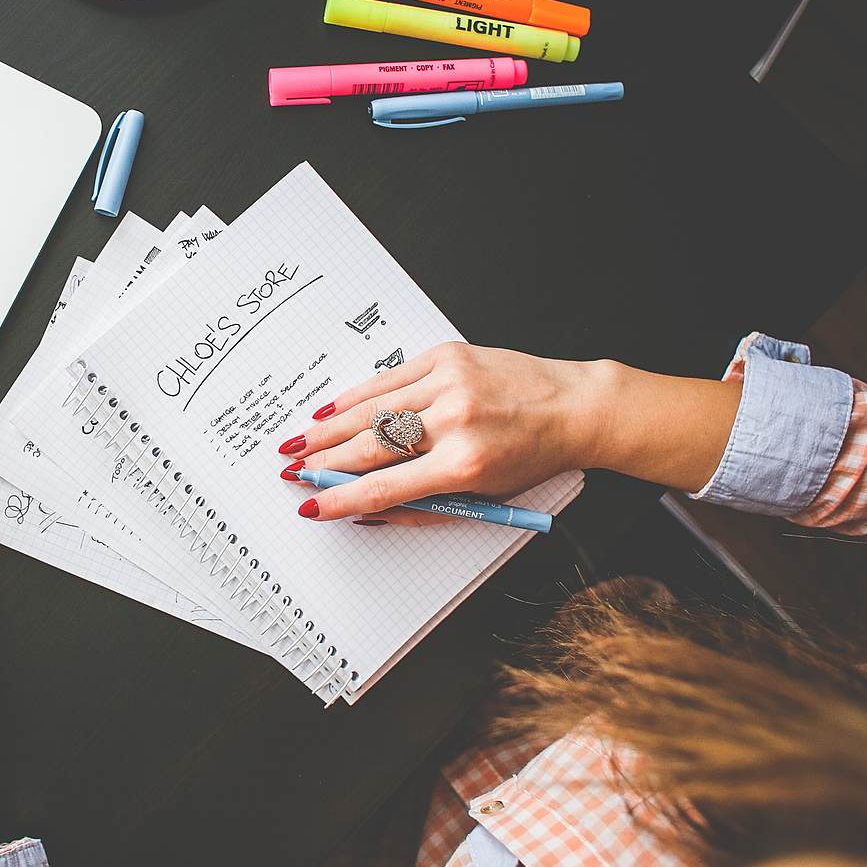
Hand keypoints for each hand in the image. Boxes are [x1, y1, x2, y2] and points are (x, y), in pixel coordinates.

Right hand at [281, 342, 601, 521]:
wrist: (574, 407)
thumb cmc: (532, 457)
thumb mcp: (483, 498)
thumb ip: (420, 507)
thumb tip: (364, 510)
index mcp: (465, 465)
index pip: (384, 487)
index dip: (340, 498)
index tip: (311, 505)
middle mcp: (454, 420)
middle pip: (369, 446)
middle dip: (324, 463)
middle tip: (292, 471)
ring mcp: (448, 383)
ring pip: (371, 410)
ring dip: (328, 430)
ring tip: (298, 443)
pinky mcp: (447, 356)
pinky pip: (388, 379)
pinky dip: (354, 396)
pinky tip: (329, 410)